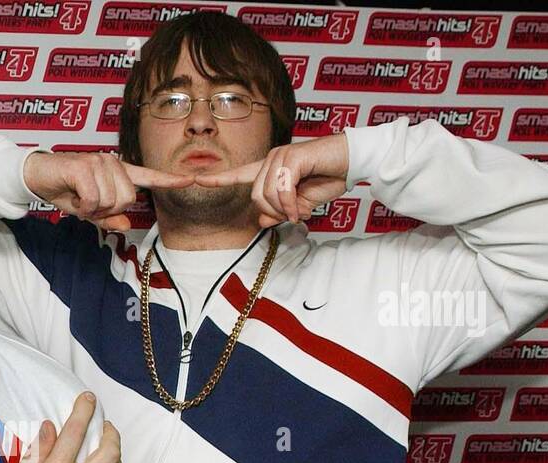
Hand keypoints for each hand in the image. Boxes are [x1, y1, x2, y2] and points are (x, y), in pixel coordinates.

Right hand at [24, 150, 195, 231]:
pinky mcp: (84, 167)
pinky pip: (94, 199)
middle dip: (107, 211)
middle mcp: (111, 162)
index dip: (168, 180)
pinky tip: (73, 198)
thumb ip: (108, 218)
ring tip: (78, 199)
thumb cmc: (63, 190)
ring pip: (110, 201)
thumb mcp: (87, 210)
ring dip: (92, 209)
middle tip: (88, 205)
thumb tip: (125, 223)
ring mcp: (98, 162)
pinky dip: (82, 206)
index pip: (147, 176)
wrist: (34, 175)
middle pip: (127, 199)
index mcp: (116, 171)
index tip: (191, 180)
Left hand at [194, 134, 349, 227]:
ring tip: (300, 211)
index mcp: (270, 169)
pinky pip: (282, 189)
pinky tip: (300, 210)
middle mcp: (271, 159)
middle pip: (255, 197)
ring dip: (284, 210)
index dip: (218, 179)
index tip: (196, 180)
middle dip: (273, 213)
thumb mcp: (300, 203)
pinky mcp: (292, 157)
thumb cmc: (329, 178)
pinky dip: (291, 204)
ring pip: (266, 195)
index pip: (239, 175)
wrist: (352, 161)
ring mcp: (280, 156)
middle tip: (292, 216)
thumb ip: (280, 212)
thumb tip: (262, 221)